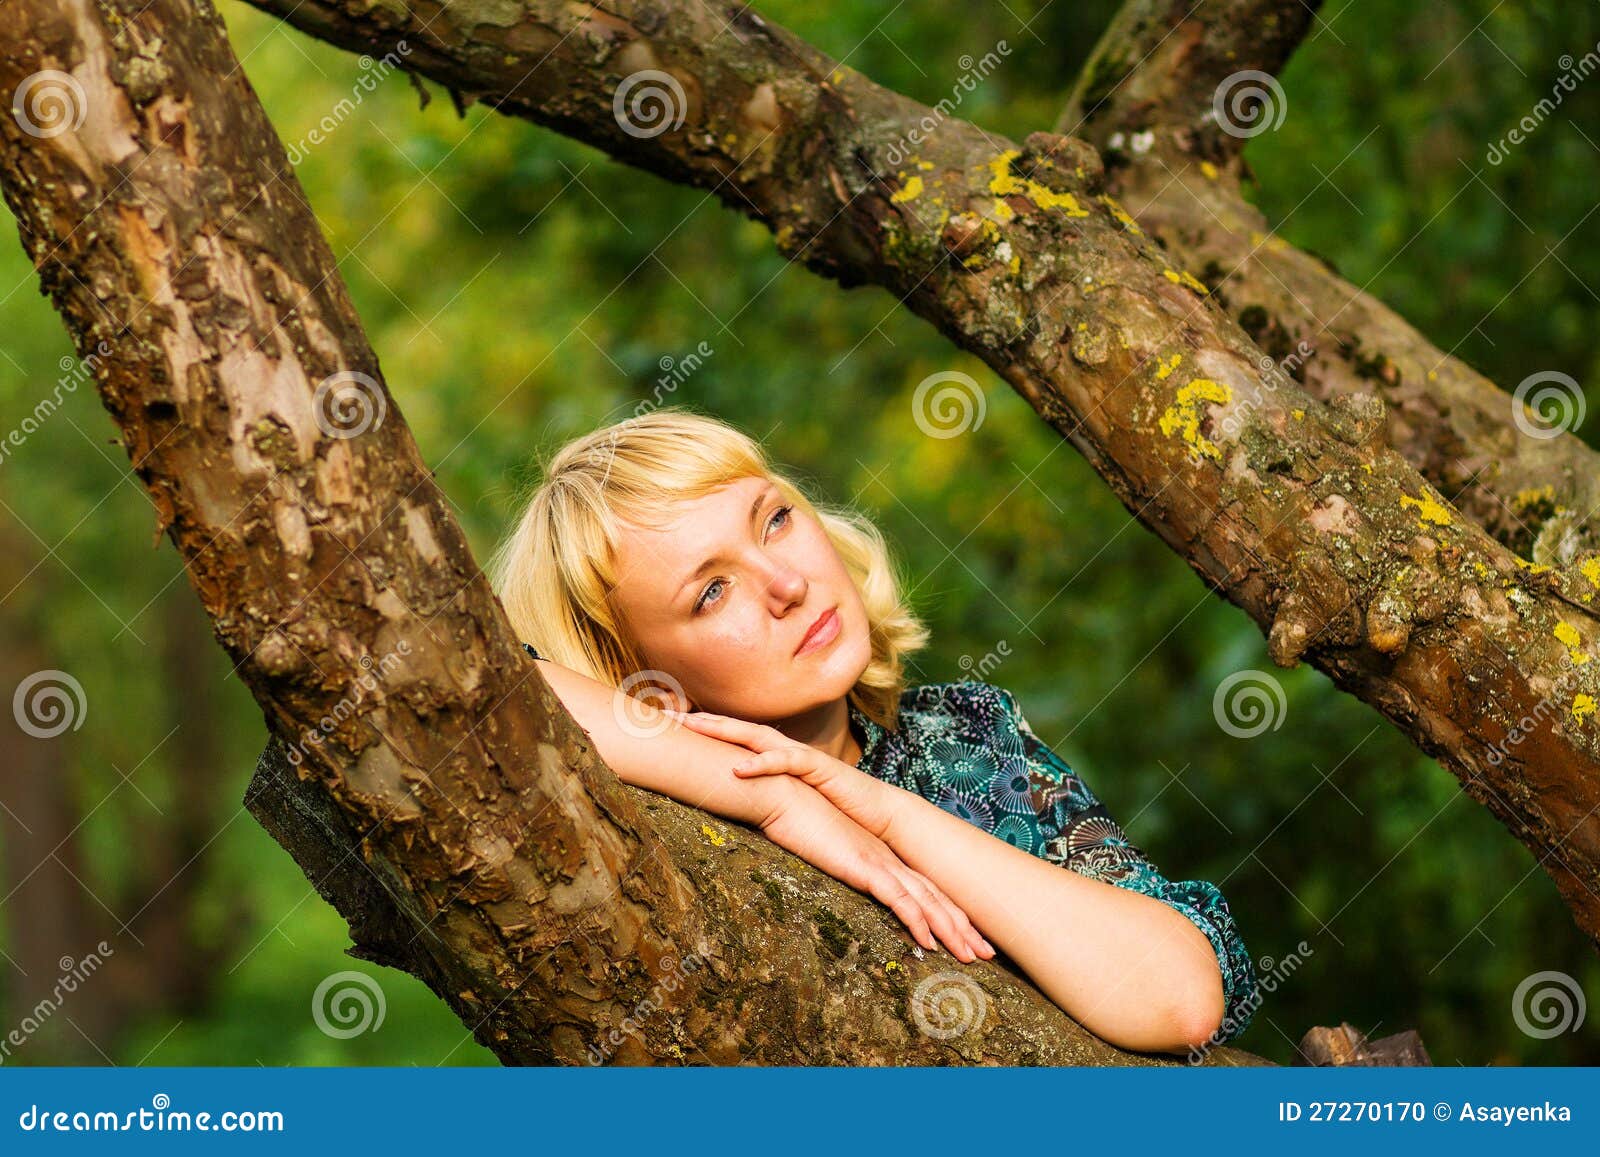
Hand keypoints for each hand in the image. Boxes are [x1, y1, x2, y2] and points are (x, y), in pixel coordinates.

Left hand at [667, 710, 897, 839]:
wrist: (879, 813)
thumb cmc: (834, 809)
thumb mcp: (790, 802)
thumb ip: (765, 796)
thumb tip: (733, 802)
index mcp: (776, 756)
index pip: (733, 738)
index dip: (701, 729)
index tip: (667, 726)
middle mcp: (785, 749)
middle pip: (736, 727)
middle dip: (701, 719)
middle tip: (664, 713)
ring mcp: (802, 756)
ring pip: (757, 735)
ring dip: (724, 729)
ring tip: (692, 725)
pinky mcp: (820, 768)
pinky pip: (787, 762)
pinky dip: (762, 764)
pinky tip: (738, 768)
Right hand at [757, 782, 993, 962]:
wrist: (782, 794)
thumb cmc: (796, 819)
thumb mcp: (822, 848)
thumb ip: (836, 862)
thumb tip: (838, 876)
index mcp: (880, 854)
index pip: (924, 888)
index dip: (948, 912)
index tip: (966, 935)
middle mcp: (887, 857)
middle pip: (936, 896)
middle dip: (964, 926)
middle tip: (986, 954)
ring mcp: (878, 861)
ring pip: (926, 901)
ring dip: (952, 931)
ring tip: (972, 957)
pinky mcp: (863, 866)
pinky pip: (898, 899)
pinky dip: (917, 922)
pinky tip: (930, 944)